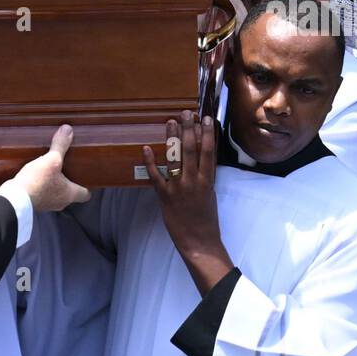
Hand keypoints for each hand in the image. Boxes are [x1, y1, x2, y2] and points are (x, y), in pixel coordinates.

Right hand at [11, 125, 90, 211]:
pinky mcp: (34, 202)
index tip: (86, 177)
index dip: (88, 186)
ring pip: (56, 194)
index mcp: (69, 194)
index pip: (85, 194)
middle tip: (69, 168)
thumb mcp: (51, 160)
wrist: (14, 198)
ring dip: (54, 184)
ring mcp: (46, 204)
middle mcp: (60, 202)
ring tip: (51, 169)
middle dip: (69, 182)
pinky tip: (36, 175)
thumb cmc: (37, 182)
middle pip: (70, 193)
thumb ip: (60, 145)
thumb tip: (68, 130)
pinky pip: (42, 193)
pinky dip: (41, 186)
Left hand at [143, 112, 232, 295]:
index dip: (207, 133)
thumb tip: (202, 156)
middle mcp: (193, 181)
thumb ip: (205, 175)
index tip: (206, 118)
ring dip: (171, 138)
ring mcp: (178, 188)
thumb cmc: (206, 219)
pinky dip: (150, 162)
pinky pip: (156, 176)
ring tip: (170, 122)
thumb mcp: (210, 193)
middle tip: (186, 113)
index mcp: (207, 180)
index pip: (208, 152)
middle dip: (188, 129)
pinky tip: (146, 148)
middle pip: (190, 149)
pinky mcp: (165, 197)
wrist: (199, 242)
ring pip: (174, 158)